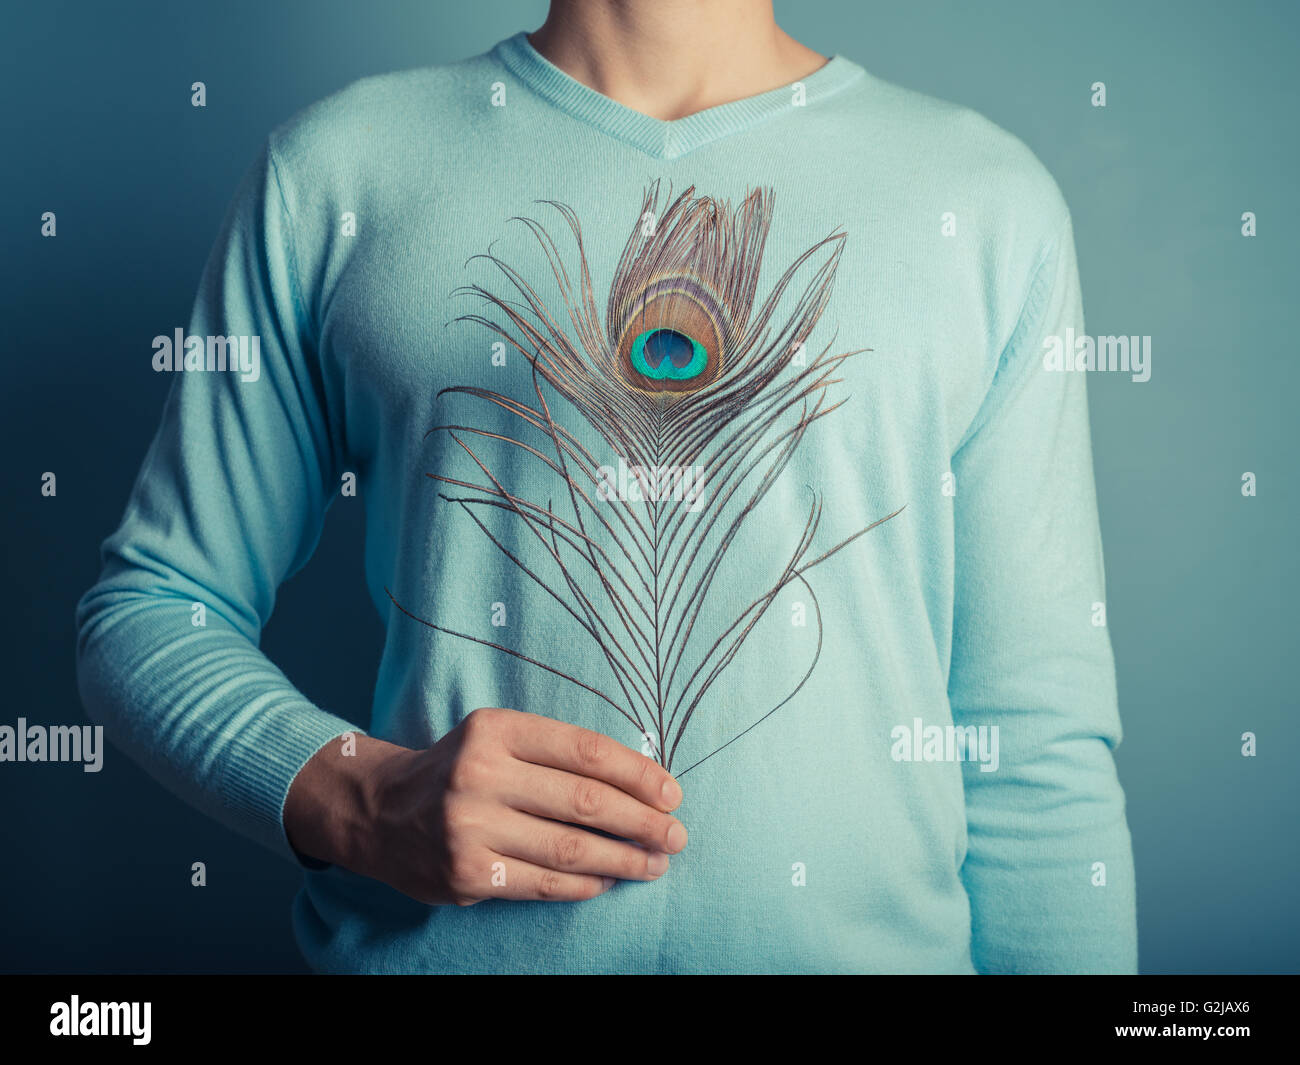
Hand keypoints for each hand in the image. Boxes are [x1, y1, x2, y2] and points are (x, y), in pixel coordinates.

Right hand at [284, 707, 686, 905]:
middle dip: (642, 821)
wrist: (381, 810)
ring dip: (623, 859)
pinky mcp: (465, 874)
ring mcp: (470, 827)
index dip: (638, 773)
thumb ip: (557, 753)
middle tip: (676, 835)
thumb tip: (642, 783)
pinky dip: (584, 884)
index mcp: (496, 730)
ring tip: (654, 863)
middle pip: (584, 801)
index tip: (672, 793)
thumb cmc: (461, 769)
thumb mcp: (498, 738)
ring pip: (569, 848)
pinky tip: (607, 880)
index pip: (584, 751)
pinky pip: (542, 883)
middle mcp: (480, 775)